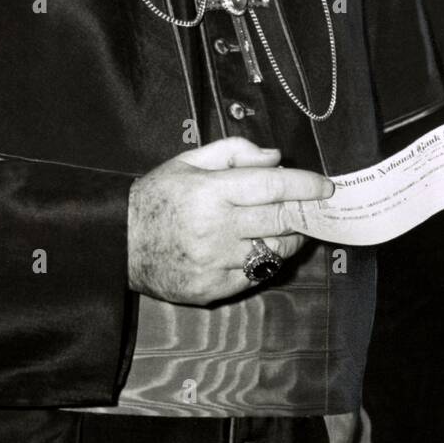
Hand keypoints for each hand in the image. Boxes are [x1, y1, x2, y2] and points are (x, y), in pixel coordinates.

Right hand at [127, 136, 334, 304]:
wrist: (117, 243)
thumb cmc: (158, 196)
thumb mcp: (190, 161)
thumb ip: (236, 152)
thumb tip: (276, 158)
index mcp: (211, 192)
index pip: (273, 187)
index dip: (305, 186)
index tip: (326, 187)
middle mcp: (214, 229)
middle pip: (280, 221)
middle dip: (303, 214)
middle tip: (312, 208)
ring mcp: (213, 264)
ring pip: (273, 253)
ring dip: (288, 239)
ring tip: (287, 229)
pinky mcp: (210, 290)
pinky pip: (254, 276)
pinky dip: (264, 261)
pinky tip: (259, 248)